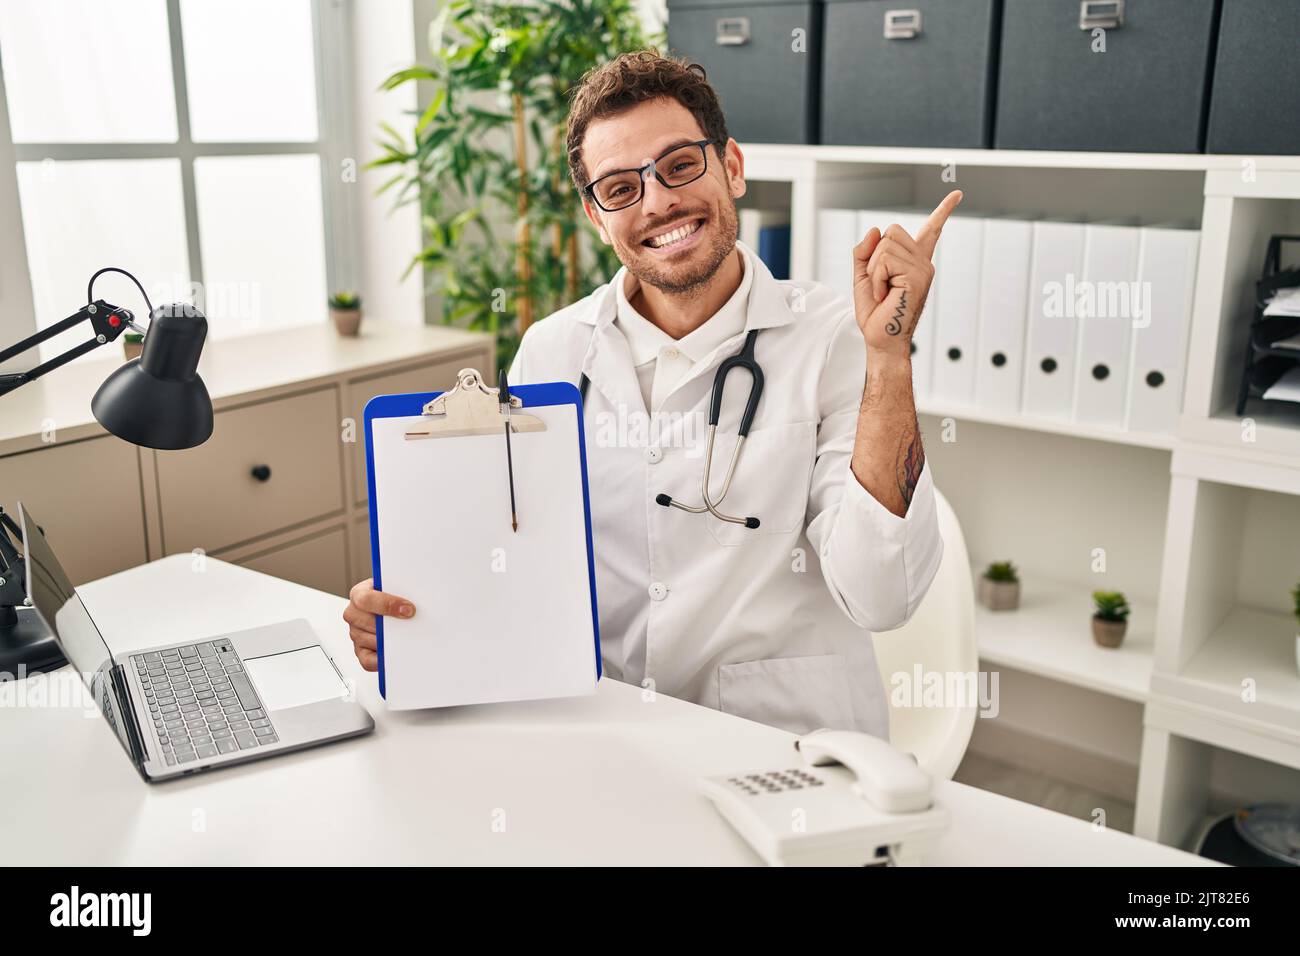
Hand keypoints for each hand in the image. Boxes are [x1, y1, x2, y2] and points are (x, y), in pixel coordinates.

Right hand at [342, 577, 414, 672]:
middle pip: (368, 622)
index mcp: (359, 594)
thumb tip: (411, 604)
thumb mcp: (394, 586)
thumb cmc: (392, 595)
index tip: (409, 609)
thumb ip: (399, 591)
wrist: (391, 603)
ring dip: (389, 641)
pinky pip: (368, 660)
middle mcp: (353, 614)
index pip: (366, 599)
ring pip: (370, 640)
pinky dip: (382, 660)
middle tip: (410, 626)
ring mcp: (355, 633)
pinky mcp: (360, 650)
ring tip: (406, 639)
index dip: (388, 605)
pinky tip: (396, 653)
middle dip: (391, 626)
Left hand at [852, 190, 962, 359]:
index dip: (943, 211)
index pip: (931, 230)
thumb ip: (865, 251)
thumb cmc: (875, 313)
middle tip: (880, 283)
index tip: (957, 194)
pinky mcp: (917, 277)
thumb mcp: (863, 276)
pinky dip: (876, 278)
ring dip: (874, 270)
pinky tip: (884, 295)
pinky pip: (884, 261)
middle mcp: (922, 262)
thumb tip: (875, 229)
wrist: (880, 339)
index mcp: (913, 261)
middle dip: (874, 256)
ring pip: (884, 245)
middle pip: (891, 231)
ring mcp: (923, 269)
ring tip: (882, 291)